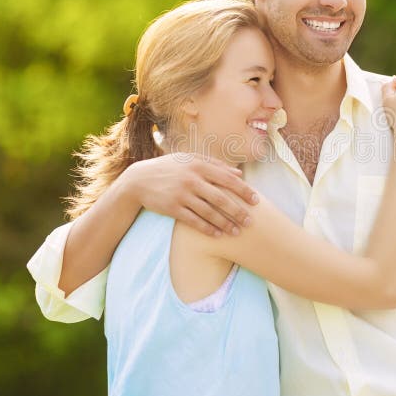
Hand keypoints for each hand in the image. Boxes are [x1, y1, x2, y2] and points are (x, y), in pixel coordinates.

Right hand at [122, 153, 258, 236]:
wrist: (139, 180)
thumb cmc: (170, 168)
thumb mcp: (190, 159)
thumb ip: (215, 164)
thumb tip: (239, 174)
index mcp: (199, 165)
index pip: (227, 179)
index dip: (244, 190)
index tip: (256, 201)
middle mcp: (191, 179)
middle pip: (221, 198)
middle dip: (238, 211)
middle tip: (250, 222)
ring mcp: (182, 194)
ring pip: (209, 212)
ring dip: (225, 223)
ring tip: (237, 232)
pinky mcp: (172, 208)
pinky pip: (194, 221)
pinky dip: (208, 229)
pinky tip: (218, 235)